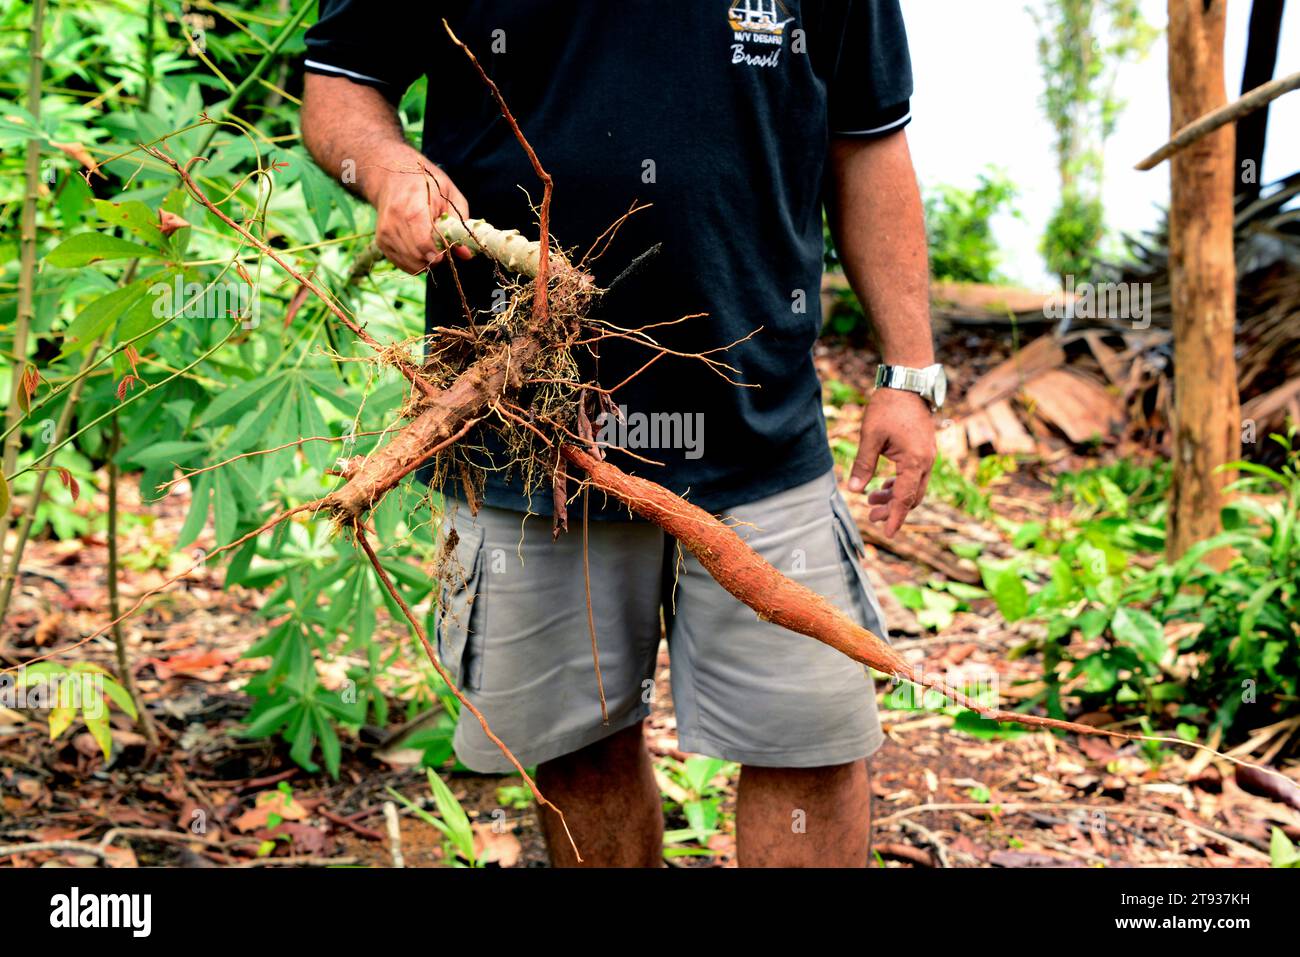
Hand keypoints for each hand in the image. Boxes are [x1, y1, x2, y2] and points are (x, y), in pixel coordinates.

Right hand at [370, 150, 472, 274]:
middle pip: (417, 256)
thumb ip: (459, 225)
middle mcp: (394, 222)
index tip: (446, 254)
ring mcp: (384, 233)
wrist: (392, 176)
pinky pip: (401, 263)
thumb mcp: (450, 196)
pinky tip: (422, 251)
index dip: (437, 255)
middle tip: (444, 250)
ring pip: (409, 263)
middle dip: (434, 259)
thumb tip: (466, 254)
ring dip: (425, 262)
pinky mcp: (381, 241)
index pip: (423, 242)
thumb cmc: (426, 183)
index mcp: (413, 208)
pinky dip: (415, 263)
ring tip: (433, 248)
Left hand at [847, 387, 935, 537]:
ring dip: (894, 496)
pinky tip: (884, 484)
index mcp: (914, 461)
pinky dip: (900, 484)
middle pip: (912, 497)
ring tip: (872, 500)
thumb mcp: (870, 437)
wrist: (907, 383)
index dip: (895, 517)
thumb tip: (854, 490)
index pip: (904, 498)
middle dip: (893, 510)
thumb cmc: (888, 407)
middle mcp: (925, 462)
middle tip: (871, 516)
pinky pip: (915, 475)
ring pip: (914, 487)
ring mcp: (927, 456)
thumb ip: (863, 465)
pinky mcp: (923, 449)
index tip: (888, 533)